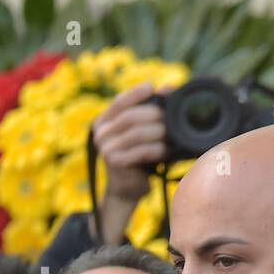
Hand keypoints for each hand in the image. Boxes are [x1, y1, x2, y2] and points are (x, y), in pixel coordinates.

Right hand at [90, 82, 166, 242]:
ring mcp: (105, 148)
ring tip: (172, 136)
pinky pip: (141, 150)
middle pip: (131, 116)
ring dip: (159, 133)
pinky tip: (166, 151)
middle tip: (173, 119)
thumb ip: (150, 109)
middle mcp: (101, 134)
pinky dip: (157, 149)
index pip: (119, 102)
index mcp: (104, 122)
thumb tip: (167, 88)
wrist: (128, 186)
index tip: (152, 87)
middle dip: (155, 115)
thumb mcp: (143, 129)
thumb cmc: (139, 155)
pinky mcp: (115, 162)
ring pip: (137, 133)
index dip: (135, 93)